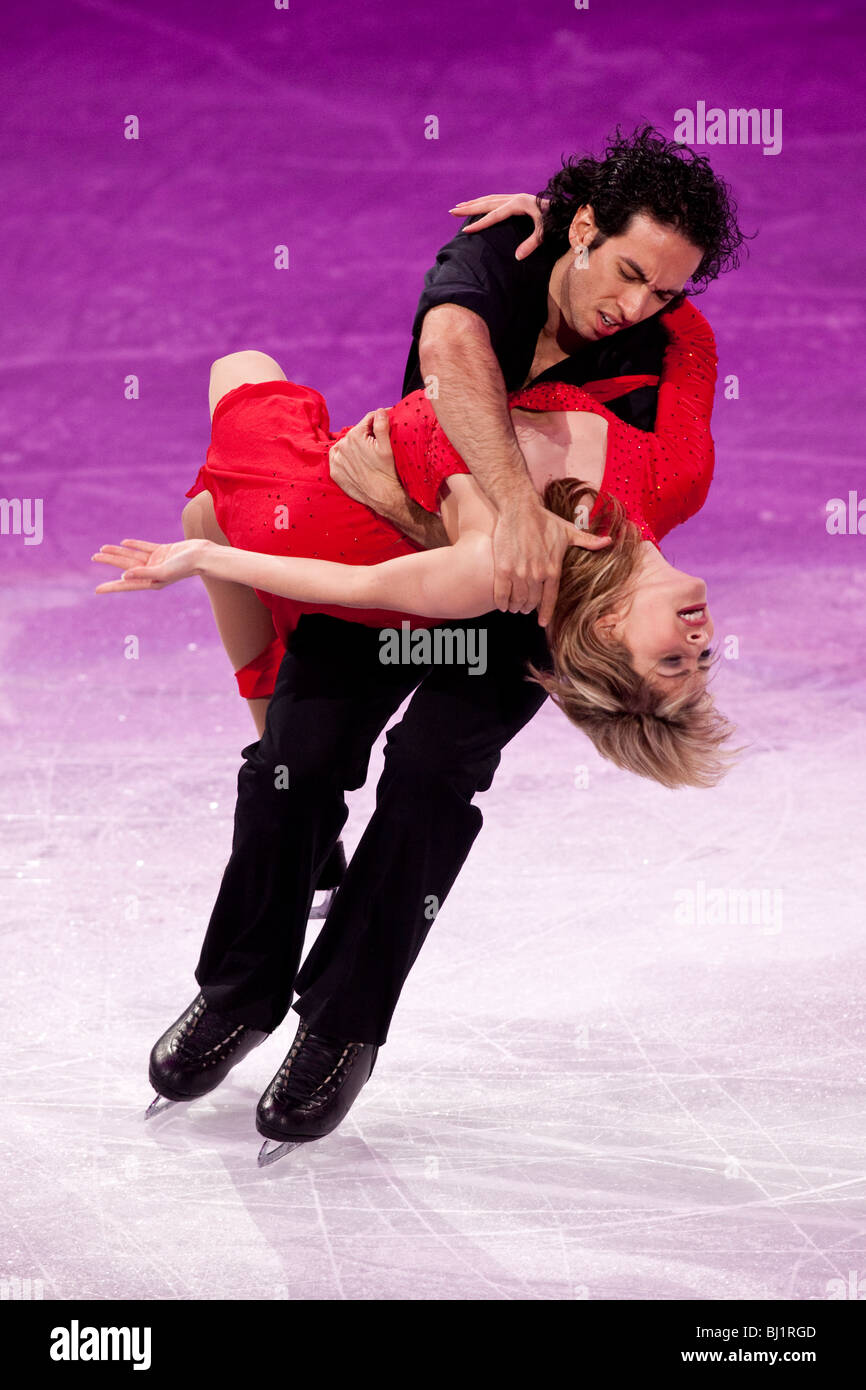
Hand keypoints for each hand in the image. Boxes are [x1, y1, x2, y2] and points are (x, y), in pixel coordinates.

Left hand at [91, 537, 205, 591]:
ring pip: (132, 555)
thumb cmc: (185, 566)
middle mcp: (152, 572)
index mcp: (152, 581)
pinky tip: (124, 543)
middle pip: (126, 566)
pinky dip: (134, 545)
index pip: (127, 584)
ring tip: (102, 549)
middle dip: (110, 561)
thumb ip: (144, 573)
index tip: (97, 590)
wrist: (203, 555)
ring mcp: (157, 561)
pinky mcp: (163, 550)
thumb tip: (125, 575)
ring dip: (118, 552)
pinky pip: (144, 547)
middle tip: (94, 557)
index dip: (111, 586)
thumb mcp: (163, 571)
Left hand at [329, 409, 402, 517]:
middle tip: (378, 445)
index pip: (368, 420)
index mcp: (355, 435)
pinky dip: (346, 459)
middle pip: (357, 433)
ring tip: (368, 457)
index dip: (379, 421)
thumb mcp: (388, 446)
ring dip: (356, 447)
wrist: (384, 497)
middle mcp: (342, 445)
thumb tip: (380, 410)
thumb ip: (381, 424)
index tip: (386, 424)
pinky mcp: (335, 472)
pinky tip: (358, 464)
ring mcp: (337, 460)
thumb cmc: (388, 472)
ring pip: (347, 445)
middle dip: (367, 435)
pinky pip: (339, 459)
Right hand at [448, 193, 549, 259]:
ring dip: (474, 203)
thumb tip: (517, 257)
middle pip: (487, 202)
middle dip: (469, 208)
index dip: (480, 224)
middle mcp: (515, 197)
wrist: (568, 209)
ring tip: (458, 207)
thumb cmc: (557, 221)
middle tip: (451, 211)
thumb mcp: (545, 233)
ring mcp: (516, 197)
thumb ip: (532, 243)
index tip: (465, 231)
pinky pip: (496, 200)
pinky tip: (477, 206)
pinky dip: (484, 203)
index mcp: (519, 204)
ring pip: (490, 199)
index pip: (495, 215)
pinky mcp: (518, 199)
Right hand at [492, 502, 610, 626]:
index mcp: (553, 568)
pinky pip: (501, 594)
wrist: (519, 509)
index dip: (546, 612)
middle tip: (525, 609)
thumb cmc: (543, 520)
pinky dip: (502, 602)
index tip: (543, 622)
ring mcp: (519, 572)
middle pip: (532, 602)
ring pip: (517, 600)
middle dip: (528, 608)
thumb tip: (609, 541)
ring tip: (514, 607)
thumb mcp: (568, 531)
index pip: (550, 598)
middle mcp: (537, 574)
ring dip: (515, 607)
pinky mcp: (503, 568)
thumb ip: (587, 541)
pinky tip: (502, 605)